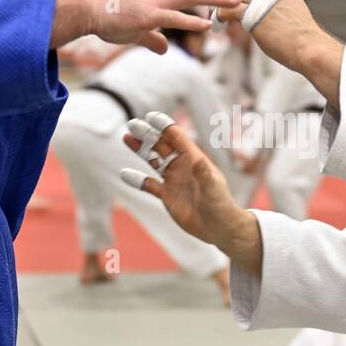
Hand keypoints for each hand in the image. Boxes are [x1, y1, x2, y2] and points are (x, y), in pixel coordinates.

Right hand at [84, 0, 247, 53]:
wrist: (89, 13)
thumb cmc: (110, 19)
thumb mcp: (138, 32)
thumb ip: (154, 39)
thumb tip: (164, 49)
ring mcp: (156, 4)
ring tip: (238, 0)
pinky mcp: (147, 17)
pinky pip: (172, 20)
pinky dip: (190, 23)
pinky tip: (207, 28)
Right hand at [121, 113, 262, 274]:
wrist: (219, 228)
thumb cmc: (221, 206)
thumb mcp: (214, 190)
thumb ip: (205, 175)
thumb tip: (199, 161)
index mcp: (194, 159)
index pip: (177, 138)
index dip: (164, 126)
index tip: (151, 117)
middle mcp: (182, 166)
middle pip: (162, 145)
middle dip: (148, 135)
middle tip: (132, 124)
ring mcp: (173, 180)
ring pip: (153, 160)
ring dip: (140, 150)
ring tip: (126, 137)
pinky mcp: (167, 195)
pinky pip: (148, 185)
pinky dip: (137, 180)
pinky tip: (124, 174)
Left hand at [216, 0, 343, 107]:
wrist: (309, 48)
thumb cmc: (302, 37)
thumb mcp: (291, 12)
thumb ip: (276, 5)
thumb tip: (266, 12)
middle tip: (218, 2)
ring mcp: (260, 0)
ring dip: (219, 1)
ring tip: (217, 14)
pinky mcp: (252, 15)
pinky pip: (227, 9)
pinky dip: (220, 15)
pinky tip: (219, 24)